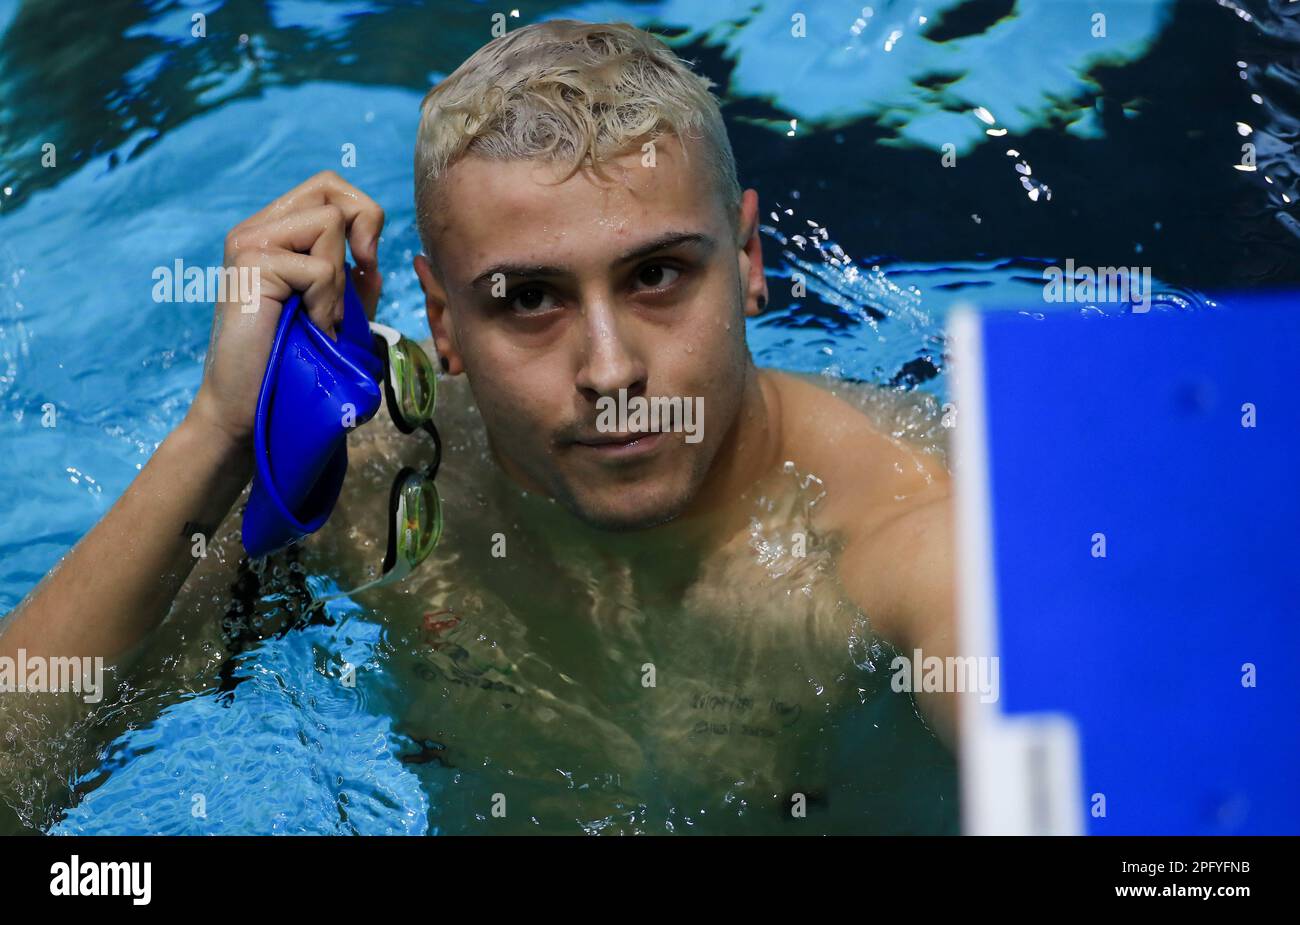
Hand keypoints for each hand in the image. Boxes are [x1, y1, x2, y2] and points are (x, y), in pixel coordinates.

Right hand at [187, 170, 385, 449]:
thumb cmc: (293, 364)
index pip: (328, 186)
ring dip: (340, 278)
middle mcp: (256, 229)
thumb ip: (355, 282)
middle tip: (360, 273)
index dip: (362, 212)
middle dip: (363, 226)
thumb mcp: (336, 314)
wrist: (248, 406)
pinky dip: (328, 303)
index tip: (368, 261)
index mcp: (274, 233)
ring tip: (321, 318)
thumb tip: (372, 259)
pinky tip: (311, 328)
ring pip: (330, 222)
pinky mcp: (249, 264)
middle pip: (331, 186)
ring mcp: (248, 242)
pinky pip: (319, 267)